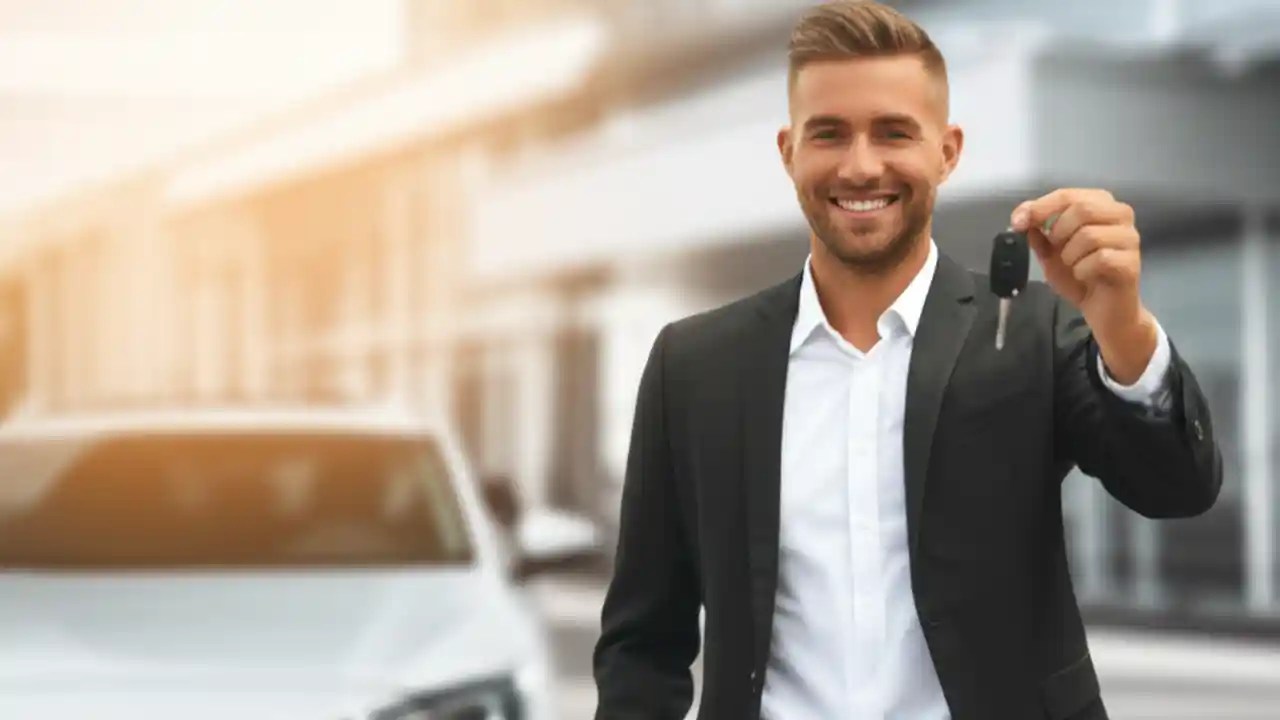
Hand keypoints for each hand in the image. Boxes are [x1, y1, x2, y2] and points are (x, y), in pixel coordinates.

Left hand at [1011, 188, 1157, 383]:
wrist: (1104, 311)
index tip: (1017, 222)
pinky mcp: (1131, 262)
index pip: (1067, 195)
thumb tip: (1022, 216)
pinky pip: (1099, 259)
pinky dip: (1082, 270)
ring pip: (1089, 235)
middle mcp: (1120, 214)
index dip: (1039, 207)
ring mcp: (1129, 238)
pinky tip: (1086, 277)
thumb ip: (1038, 232)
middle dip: (1059, 232)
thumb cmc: (1080, 276)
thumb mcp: (1050, 253)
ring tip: (1075, 266)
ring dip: (1070, 255)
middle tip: (1058, 250)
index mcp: (1100, 204)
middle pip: (1081, 208)